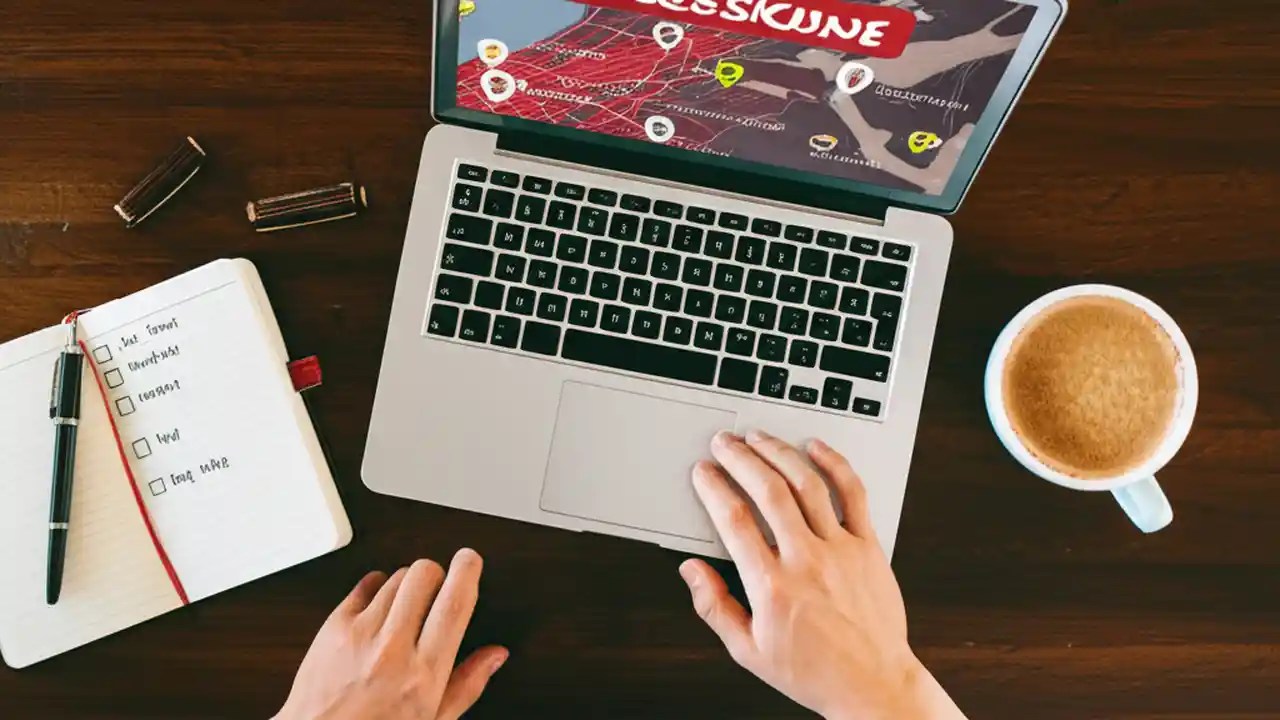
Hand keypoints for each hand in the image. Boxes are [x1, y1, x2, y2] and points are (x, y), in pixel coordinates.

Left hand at [275, 550, 506, 719]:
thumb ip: (466, 685)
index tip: (470, 561)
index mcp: (423, 674)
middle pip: (424, 575)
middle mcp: (392, 649)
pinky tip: (380, 608)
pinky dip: (377, 588)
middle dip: (436, 575)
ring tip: (405, 611)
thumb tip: (494, 656)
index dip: (467, 572)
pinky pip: (364, 585)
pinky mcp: (333, 627)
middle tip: (436, 593)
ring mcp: (360, 634)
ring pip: (395, 576)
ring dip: (407, 585)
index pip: (454, 604)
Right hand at [681, 431, 964, 719]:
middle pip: (767, 491)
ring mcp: (840, 550)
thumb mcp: (749, 651)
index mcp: (772, 587)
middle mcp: (806, 561)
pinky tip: (816, 448)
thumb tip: (691, 571)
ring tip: (759, 438)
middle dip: (740, 458)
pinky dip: (835, 464)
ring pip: (806, 484)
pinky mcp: (868, 547)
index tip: (703, 473)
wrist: (873, 685)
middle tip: (724, 443)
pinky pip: (853, 494)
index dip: (714, 489)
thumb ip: (715, 607)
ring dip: (778, 453)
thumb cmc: (814, 672)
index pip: (734, 521)